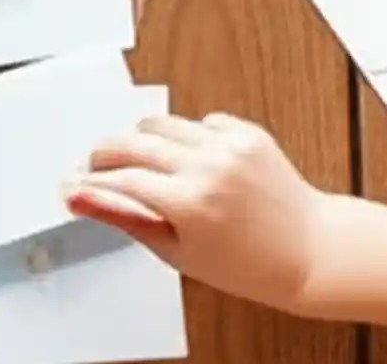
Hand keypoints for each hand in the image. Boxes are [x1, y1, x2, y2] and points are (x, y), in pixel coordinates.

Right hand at [63, 112, 327, 313]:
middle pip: (132, 142)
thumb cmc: (249, 266)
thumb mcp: (175, 251)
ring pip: (161, 123)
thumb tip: (83, 199)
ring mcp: (229, 146)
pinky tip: (189, 159)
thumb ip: (124, 217)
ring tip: (143, 162)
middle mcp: (208, 166)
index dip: (91, 180)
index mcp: (189, 202)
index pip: (120, 178)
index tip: (76, 182)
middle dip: (105, 152)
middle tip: (97, 165)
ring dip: (142, 139)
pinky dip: (186, 136)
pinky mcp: (247, 133)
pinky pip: (200, 122)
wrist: (311, 252)